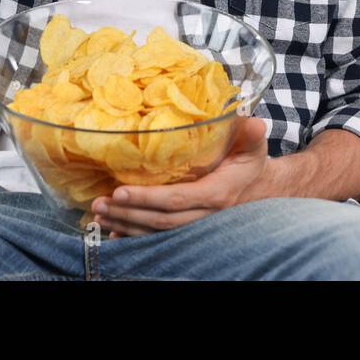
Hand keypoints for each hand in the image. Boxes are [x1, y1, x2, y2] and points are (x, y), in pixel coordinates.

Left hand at [91, 117, 270, 237]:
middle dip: (127, 214)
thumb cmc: (251, 163)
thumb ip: (251, 134)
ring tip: (99, 214)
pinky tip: (114, 233)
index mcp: (217, 193)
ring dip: (126, 225)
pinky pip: (158, 237)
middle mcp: (204, 215)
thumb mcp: (253, 145)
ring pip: (156, 231)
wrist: (260, 190)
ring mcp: (195, 225)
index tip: (120, 191)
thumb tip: (253, 121)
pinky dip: (134, 237)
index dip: (148, 198)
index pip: (177, 199)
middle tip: (99, 203)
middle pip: (160, 220)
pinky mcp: (188, 227)